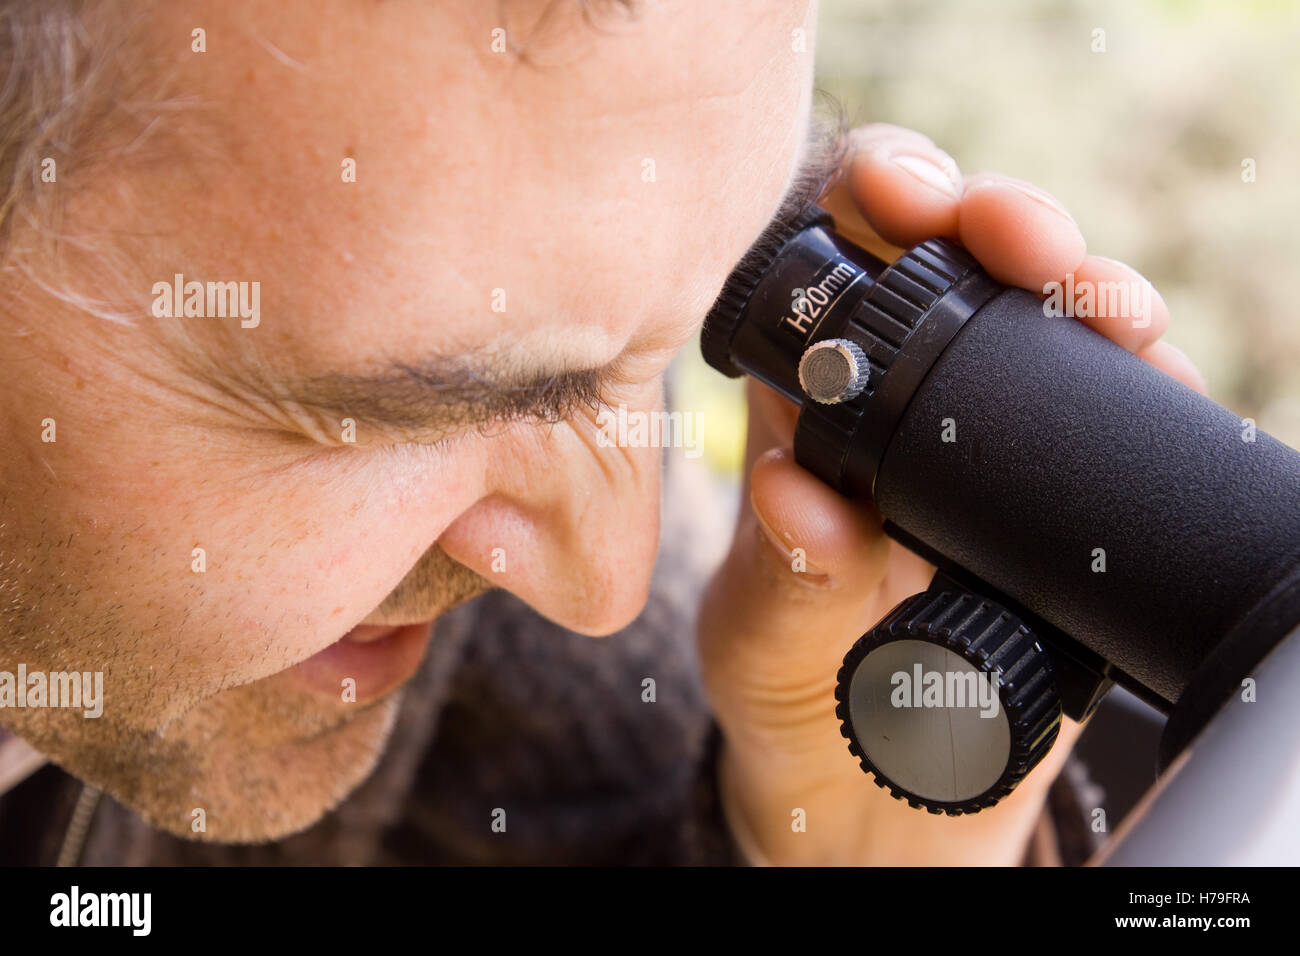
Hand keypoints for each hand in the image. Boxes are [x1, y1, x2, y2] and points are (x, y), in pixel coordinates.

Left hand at [698, 123, 1207, 865]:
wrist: (873, 782)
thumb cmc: (790, 686)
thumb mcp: (764, 631)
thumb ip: (783, 570)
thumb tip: (798, 498)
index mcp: (807, 400)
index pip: (838, 253)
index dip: (872, 194)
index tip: (901, 196)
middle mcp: (903, 401)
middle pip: (959, 260)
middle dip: (999, 220)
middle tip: (1027, 241)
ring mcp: (992, 442)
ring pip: (1051, 322)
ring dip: (1091, 289)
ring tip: (1111, 309)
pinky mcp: (1062, 494)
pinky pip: (1117, 416)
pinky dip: (1148, 382)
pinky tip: (1156, 377)